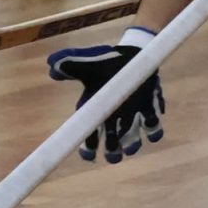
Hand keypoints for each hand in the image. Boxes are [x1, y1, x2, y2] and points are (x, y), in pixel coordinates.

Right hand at [48, 28, 164, 162]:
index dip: (88, 150)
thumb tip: (53, 67)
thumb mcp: (86, 62)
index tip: (89, 155)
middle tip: (113, 154)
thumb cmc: (105, 62)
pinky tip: (150, 123)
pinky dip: (154, 131)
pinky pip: (154, 127)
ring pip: (133, 141)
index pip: (88, 137)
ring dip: (132, 146)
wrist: (129, 53)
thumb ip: (70, 66)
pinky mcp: (150, 109)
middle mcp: (113, 119)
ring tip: (132, 145)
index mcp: (96, 112)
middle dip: (112, 154)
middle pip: (111, 146)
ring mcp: (133, 116)